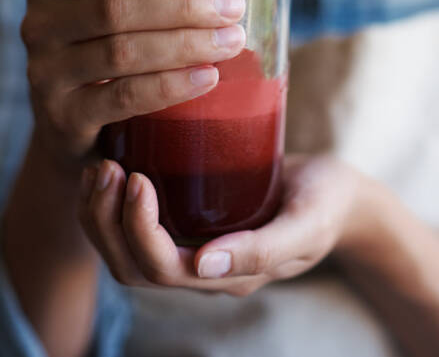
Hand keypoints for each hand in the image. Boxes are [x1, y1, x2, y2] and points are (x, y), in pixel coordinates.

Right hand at [21, 0, 246, 165]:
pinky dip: (171, 86)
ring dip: (186, 44)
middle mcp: (37, 27)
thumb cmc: (96, 45)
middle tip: (232, 8)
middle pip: (115, 8)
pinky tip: (208, 77)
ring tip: (232, 41)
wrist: (71, 124)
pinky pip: (125, 98)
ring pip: (123, 53)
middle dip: (182, 6)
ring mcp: (46, 76)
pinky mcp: (66, 119)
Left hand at [78, 155, 371, 295]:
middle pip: (132, 266)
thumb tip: (203, 266)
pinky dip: (114, 202)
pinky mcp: (190, 223)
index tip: (137, 176)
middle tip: (104, 167)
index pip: (162, 268)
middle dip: (107, 220)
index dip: (138, 228)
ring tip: (100, 165)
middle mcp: (203, 270)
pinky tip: (115, 162)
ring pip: (126, 251)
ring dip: (102, 213)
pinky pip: (137, 226)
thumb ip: (263, 248)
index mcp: (229, 277)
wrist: (337, 195)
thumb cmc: (327, 204)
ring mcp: (194, 248)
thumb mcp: (307, 223)